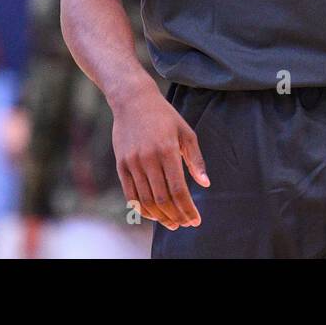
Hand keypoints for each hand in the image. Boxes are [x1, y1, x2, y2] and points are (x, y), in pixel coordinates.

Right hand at [112, 85, 209, 230]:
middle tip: (185, 224)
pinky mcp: (120, 165)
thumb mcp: (186, 132)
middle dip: (175, 216)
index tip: (195, 220)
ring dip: (160, 216)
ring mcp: (132, 162)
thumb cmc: (165, 116)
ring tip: (171, 223)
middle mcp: (148, 158)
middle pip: (162, 199)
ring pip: (146, 200)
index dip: (187, 209)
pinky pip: (130, 194)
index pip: (178, 190)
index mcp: (167, 150)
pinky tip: (153, 214)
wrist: (133, 100)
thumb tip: (205, 185)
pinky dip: (142, 209)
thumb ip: (195, 160)